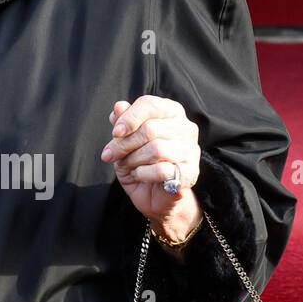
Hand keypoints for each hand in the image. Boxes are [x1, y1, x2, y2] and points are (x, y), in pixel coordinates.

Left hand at [101, 95, 202, 238]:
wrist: (154, 197)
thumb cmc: (140, 164)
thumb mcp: (125, 142)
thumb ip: (122, 123)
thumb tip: (118, 107)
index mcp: (171, 112)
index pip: (150, 104)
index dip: (129, 117)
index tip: (115, 133)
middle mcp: (186, 128)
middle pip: (150, 129)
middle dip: (124, 144)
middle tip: (111, 155)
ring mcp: (190, 151)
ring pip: (156, 149)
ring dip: (133, 160)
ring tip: (128, 166)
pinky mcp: (190, 173)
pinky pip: (161, 170)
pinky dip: (143, 174)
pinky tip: (139, 176)